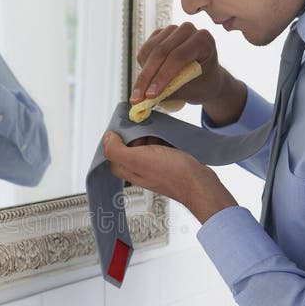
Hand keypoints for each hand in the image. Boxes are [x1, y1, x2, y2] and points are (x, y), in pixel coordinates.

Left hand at [102, 131, 236, 223]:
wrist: (198, 182)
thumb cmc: (170, 172)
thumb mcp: (137, 159)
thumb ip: (117, 150)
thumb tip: (106, 138)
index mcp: (129, 171)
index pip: (112, 155)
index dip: (114, 141)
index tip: (120, 128)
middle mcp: (141, 171)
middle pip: (129, 148)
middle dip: (133, 134)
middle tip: (139, 123)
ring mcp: (156, 167)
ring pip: (145, 146)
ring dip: (148, 134)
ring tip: (153, 125)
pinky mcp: (169, 163)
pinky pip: (160, 147)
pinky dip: (161, 138)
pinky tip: (165, 132)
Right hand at [130, 22, 224, 106]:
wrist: (205, 78)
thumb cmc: (202, 84)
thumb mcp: (191, 91)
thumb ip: (170, 91)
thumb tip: (146, 98)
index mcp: (203, 40)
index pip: (178, 57)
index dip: (162, 76)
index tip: (150, 95)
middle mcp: (188, 30)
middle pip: (161, 52)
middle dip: (147, 77)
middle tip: (138, 98)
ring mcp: (173, 30)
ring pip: (150, 50)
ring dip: (143, 73)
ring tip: (140, 94)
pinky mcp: (160, 34)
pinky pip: (145, 51)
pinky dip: (142, 66)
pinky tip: (146, 80)